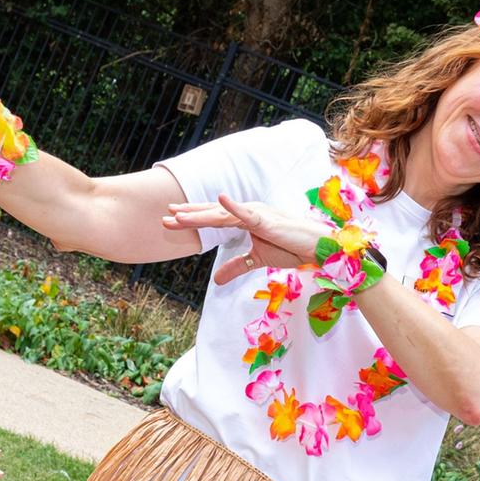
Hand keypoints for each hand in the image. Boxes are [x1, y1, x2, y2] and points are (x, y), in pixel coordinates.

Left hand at [164, 196, 323, 286]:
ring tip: (179, 216)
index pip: (213, 217)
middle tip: (165, 215)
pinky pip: (246, 213)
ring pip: (221, 215)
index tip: (171, 217)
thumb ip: (236, 266)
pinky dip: (232, 206)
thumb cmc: (290, 247)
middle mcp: (247, 211)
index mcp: (245, 218)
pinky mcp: (266, 220)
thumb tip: (216, 280)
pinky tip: (219, 200)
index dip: (193, 217)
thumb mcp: (257, 260)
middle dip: (189, 215)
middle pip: (212, 213)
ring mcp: (256, 213)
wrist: (314, 246)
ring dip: (199, 214)